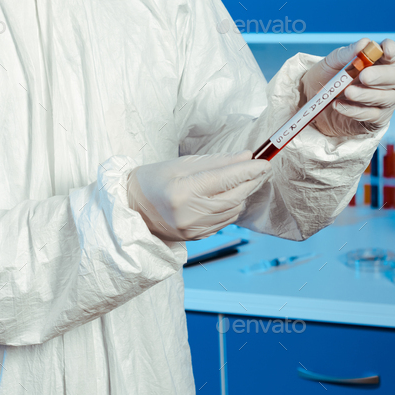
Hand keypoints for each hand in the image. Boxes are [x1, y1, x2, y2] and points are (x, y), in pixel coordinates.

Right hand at [127, 151, 270, 240]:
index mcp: (182, 191)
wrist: (131, 208)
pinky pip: (225, 221)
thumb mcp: (181, 164)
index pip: (224, 179)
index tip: (264, 161)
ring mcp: (193, 230)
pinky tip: (232, 195)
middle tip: (263, 168)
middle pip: (233, 197)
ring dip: (244, 194)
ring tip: (248, 179)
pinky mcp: (196, 238)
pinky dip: (233, 207)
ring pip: (233, 211)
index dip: (247, 170)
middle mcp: (189, 214)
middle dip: (252, 181)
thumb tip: (245, 156)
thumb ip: (216, 162)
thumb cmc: (152, 180)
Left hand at [301, 38, 394, 137]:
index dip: (391, 50)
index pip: (392, 53)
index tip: (384, 50)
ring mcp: (385, 100)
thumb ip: (348, 54)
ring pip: (385, 97)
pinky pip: (371, 115)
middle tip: (364, 76)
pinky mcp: (377, 118)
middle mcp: (388, 80)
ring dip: (365, 95)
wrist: (315, 102)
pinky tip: (338, 105)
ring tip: (347, 92)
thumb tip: (364, 43)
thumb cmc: (329, 76)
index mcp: (380, 61)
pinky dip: (354, 110)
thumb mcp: (333, 62)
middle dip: (381, 76)